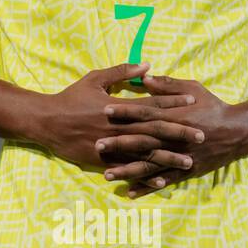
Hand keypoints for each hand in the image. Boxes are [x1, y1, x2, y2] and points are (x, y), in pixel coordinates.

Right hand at [34, 62, 204, 171]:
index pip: (151, 103)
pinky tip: (162, 181)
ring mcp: (111, 145)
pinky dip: (146, 175)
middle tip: (201, 135)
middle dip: (179, 132)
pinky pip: (129, 169)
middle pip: (154, 130)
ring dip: (168, 157)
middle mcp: (118, 126)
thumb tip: (146, 66)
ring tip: (189, 160)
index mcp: (118, 106)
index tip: (193, 102)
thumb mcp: (94, 78)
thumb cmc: (71, 97)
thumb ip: (120, 71)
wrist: (46, 121)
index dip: (173, 102)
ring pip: (145, 152)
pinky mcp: (103, 160)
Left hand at [99, 74, 247, 197]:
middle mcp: (175, 137)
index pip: (145, 113)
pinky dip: (148, 186)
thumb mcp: (193, 88)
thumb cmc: (214, 106)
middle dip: (119, 143)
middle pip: (143, 140)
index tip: (105, 110)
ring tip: (107, 175)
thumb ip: (167, 84)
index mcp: (175, 116)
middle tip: (97, 145)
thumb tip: (143, 78)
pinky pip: (165, 180)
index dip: (125, 111)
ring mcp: (181, 156)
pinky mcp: (187, 170)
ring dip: (128, 170)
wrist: (240, 131)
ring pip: (150, 164)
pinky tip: (132, 191)